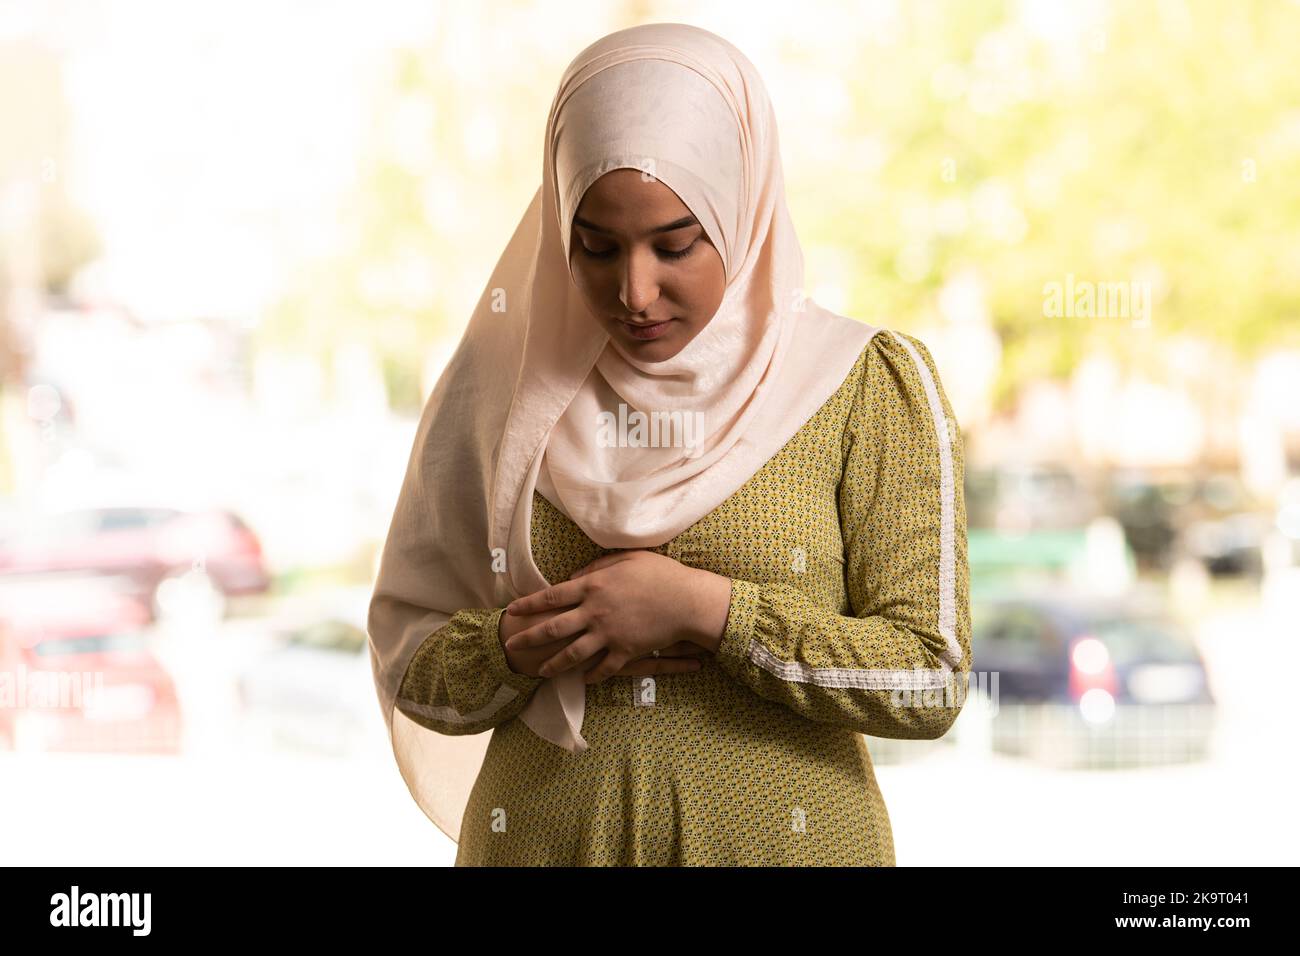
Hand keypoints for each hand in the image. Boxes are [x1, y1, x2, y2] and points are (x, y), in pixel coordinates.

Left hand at [502, 550, 730, 683]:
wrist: (687, 600)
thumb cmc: (661, 573)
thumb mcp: (628, 558)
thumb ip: (598, 564)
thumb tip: (576, 574)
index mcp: (593, 586)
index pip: (551, 596)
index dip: (529, 603)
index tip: (511, 610)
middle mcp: (594, 612)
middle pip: (554, 628)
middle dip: (529, 638)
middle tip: (511, 645)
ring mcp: (608, 634)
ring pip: (573, 654)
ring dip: (554, 664)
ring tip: (540, 671)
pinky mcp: (624, 651)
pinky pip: (603, 668)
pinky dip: (593, 676)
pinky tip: (585, 680)